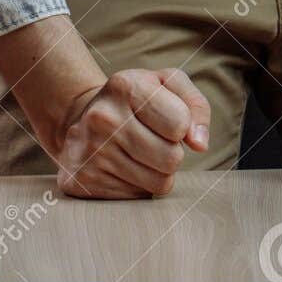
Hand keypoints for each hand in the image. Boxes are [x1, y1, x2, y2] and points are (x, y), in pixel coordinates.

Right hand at [54, 67, 210, 199]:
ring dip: (159, 172)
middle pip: (171, 158)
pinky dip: (138, 185)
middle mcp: (102, 118)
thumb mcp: (167, 84)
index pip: (179, 123)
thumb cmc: (138, 99)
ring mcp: (89, 151)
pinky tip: (123, 166)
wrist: (84, 116)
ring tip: (141, 153)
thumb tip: (200, 144)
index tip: (170, 120)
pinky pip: (137, 197)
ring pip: (158, 182)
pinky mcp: (81, 182)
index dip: (183, 126)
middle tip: (156, 140)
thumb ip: (195, 105)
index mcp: (125, 86)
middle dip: (173, 152)